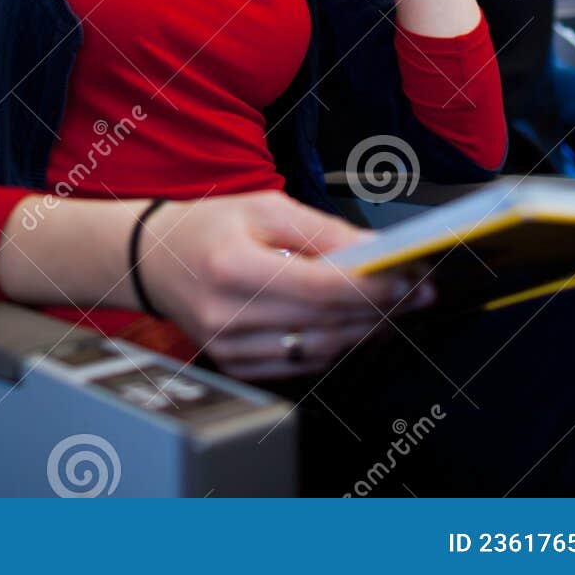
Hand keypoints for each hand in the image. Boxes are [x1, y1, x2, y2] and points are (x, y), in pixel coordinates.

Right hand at [138, 191, 434, 381]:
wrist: (154, 261)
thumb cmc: (209, 226)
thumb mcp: (264, 207)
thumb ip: (322, 231)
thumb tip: (377, 250)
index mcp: (233, 267)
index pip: (320, 288)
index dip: (373, 288)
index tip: (413, 278)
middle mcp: (229, 316)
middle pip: (327, 324)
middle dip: (382, 309)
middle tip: (420, 292)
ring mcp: (231, 349)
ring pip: (320, 350)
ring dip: (366, 330)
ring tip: (398, 307)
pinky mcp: (238, 367)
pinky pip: (302, 363)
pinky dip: (337, 345)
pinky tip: (358, 325)